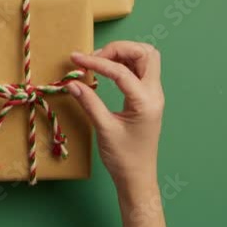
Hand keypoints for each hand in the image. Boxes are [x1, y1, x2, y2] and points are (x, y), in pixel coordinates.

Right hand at [66, 41, 163, 190]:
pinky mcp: (148, 98)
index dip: (97, 62)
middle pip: (145, 53)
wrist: (138, 177)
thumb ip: (89, 102)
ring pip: (145, 58)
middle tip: (94, 58)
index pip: (122, 71)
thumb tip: (72, 83)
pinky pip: (141, 71)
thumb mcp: (104, 129)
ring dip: (123, 54)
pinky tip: (107, 71)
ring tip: (99, 62)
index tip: (77, 59)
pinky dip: (125, 64)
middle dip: (119, 49)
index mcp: (145, 102)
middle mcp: (154, 94)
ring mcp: (153, 95)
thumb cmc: (124, 158)